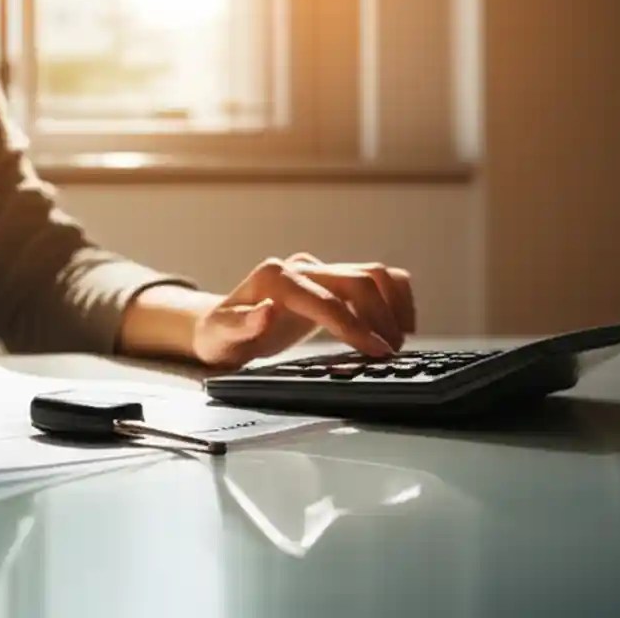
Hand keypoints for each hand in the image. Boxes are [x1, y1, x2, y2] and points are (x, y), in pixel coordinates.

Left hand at [191, 253, 415, 367]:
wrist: (220, 325)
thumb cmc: (220, 335)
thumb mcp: (221, 337)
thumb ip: (240, 326)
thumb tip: (266, 312)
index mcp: (274, 278)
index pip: (326, 300)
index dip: (355, 326)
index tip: (376, 351)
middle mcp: (299, 267)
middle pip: (357, 280)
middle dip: (380, 316)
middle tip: (392, 351)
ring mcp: (317, 270)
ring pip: (372, 274)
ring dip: (393, 304)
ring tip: (399, 340)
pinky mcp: (331, 279)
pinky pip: (373, 279)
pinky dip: (393, 297)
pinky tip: (400, 324)